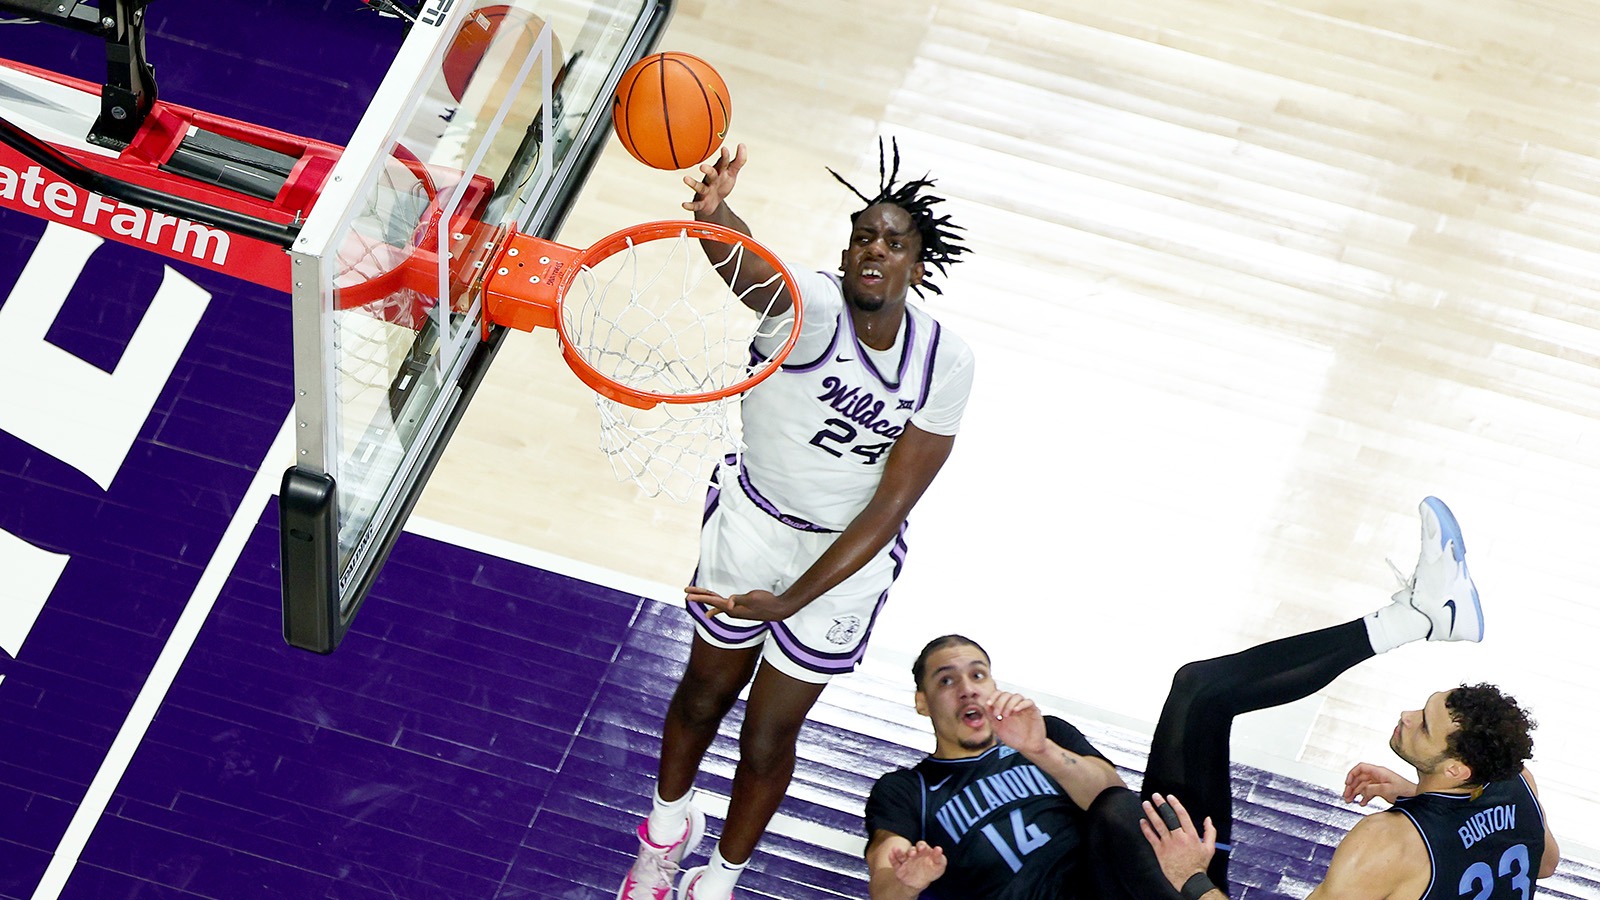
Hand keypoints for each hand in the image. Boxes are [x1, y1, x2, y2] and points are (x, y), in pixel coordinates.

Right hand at [682, 143, 746, 214]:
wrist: (714, 202)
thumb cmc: (722, 183)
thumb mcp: (732, 173)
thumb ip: (739, 160)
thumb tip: (742, 144)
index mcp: (719, 172)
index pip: (723, 163)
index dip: (725, 157)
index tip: (725, 149)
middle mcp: (711, 180)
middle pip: (711, 174)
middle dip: (708, 170)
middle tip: (703, 166)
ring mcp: (706, 191)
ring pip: (699, 187)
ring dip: (692, 183)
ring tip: (685, 178)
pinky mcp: (702, 203)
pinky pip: (696, 204)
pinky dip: (690, 205)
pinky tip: (683, 205)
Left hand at [684, 585, 798, 620]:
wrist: (778, 610)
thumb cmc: (766, 602)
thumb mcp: (753, 598)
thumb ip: (739, 599)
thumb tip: (728, 603)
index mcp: (732, 608)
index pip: (711, 600)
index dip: (699, 596)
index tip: (687, 594)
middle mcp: (731, 610)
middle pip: (711, 601)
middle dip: (698, 596)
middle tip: (685, 592)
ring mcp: (736, 610)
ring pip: (716, 602)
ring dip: (705, 599)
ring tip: (694, 597)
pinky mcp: (740, 608)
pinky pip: (724, 606)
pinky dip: (716, 605)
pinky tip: (712, 610)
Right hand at [888, 841, 945, 889]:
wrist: (920, 883)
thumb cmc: (931, 871)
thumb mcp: (939, 865)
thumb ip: (939, 857)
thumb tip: (938, 849)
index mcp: (923, 852)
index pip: (922, 845)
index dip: (922, 846)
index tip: (923, 848)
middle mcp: (914, 855)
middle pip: (912, 850)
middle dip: (912, 850)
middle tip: (913, 853)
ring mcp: (906, 861)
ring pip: (902, 855)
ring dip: (899, 852)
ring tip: (896, 849)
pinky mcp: (900, 869)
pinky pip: (895, 863)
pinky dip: (892, 858)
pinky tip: (891, 854)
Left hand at [986, 692, 1047, 755]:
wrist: (1027, 747)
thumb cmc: (1014, 738)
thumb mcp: (998, 728)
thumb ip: (991, 716)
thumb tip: (986, 704)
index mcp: (1005, 707)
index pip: (999, 694)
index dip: (993, 697)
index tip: (988, 704)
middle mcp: (1014, 705)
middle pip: (1006, 694)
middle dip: (999, 703)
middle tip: (997, 714)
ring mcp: (1024, 707)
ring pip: (1017, 696)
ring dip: (1009, 704)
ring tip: (1006, 715)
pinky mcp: (1034, 711)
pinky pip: (1029, 702)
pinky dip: (1021, 704)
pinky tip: (1015, 710)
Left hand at [1139, 793, 1215, 891]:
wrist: (1190, 881)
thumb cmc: (1200, 865)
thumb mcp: (1210, 848)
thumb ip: (1210, 832)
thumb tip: (1208, 819)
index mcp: (1191, 836)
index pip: (1182, 815)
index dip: (1175, 804)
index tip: (1169, 797)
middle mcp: (1179, 838)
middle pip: (1169, 817)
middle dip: (1162, 805)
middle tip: (1155, 796)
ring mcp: (1169, 844)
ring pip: (1158, 825)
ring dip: (1151, 813)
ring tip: (1146, 804)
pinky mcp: (1160, 851)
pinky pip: (1151, 837)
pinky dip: (1146, 828)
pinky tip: (1142, 821)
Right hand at [1343, 762, 1417, 805]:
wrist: (1415, 797)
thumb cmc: (1405, 791)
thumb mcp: (1386, 789)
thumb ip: (1372, 789)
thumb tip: (1362, 790)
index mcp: (1378, 772)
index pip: (1360, 768)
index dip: (1352, 774)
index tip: (1347, 782)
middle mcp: (1378, 776)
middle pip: (1360, 778)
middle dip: (1351, 787)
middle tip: (1346, 795)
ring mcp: (1380, 782)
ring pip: (1363, 786)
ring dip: (1356, 793)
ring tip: (1350, 800)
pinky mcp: (1382, 789)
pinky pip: (1369, 792)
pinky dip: (1364, 797)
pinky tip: (1362, 802)